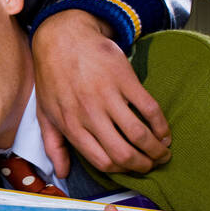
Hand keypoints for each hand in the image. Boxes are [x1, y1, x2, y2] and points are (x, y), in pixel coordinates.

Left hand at [33, 9, 170, 176]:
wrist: (63, 38)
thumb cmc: (53, 76)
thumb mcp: (45, 113)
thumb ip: (53, 145)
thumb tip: (62, 172)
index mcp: (72, 126)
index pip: (103, 162)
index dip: (122, 171)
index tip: (132, 170)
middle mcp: (90, 115)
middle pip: (124, 153)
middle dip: (143, 165)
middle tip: (153, 165)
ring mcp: (108, 97)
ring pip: (139, 134)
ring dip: (157, 149)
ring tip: (163, 152)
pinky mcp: (124, 79)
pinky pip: (149, 109)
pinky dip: (161, 125)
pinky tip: (164, 131)